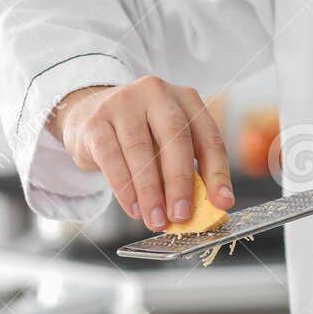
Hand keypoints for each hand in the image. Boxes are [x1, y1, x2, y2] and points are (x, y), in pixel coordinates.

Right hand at [49, 77, 232, 230]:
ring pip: (141, 150)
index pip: (209, 137)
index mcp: (186, 98)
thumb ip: (189, 169)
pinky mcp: (96, 121)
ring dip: (150, 191)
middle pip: (175, 138)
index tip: (223, 202)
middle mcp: (157, 93)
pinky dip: (124, 187)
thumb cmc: (141, 135)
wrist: (89, 116)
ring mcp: (124, 103)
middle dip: (180, 182)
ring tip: (156, 220)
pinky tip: (133, 208)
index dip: (218, 172)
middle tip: (182, 215)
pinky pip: (112, 157)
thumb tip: (209, 207)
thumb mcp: (168, 143)